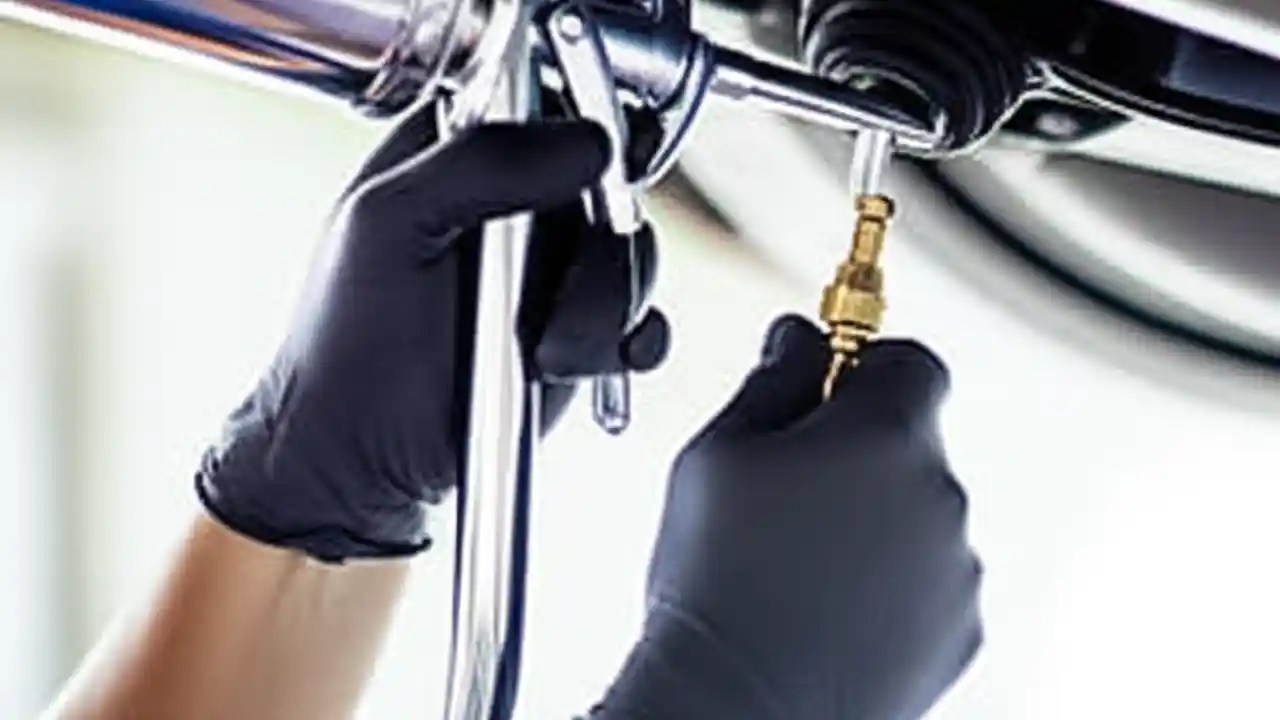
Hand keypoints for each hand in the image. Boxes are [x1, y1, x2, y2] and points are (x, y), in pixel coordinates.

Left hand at [197, 107, 668, 561]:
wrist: (361, 454)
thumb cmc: (347, 341)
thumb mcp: (387, 224)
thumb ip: (480, 165)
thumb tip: (591, 143)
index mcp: (460, 154)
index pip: (549, 103)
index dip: (581, 131)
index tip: (585, 175)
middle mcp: (515, 206)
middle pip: (611, 183)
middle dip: (596, 243)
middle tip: (550, 283)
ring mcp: (551, 272)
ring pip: (633, 256)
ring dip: (600, 308)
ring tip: (539, 347)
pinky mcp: (579, 333)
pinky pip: (643, 322)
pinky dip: (630, 343)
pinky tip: (576, 362)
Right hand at [593, 316, 980, 719]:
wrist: (735, 705)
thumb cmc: (716, 580)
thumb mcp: (717, 453)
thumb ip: (773, 378)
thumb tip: (799, 336)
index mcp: (886, 438)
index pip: (915, 361)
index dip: (868, 367)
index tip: (826, 392)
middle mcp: (942, 499)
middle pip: (915, 441)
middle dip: (860, 450)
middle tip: (788, 491)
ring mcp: (958, 572)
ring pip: (921, 514)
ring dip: (876, 519)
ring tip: (799, 564)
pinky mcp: (961, 634)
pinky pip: (930, 580)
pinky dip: (891, 582)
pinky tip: (826, 608)